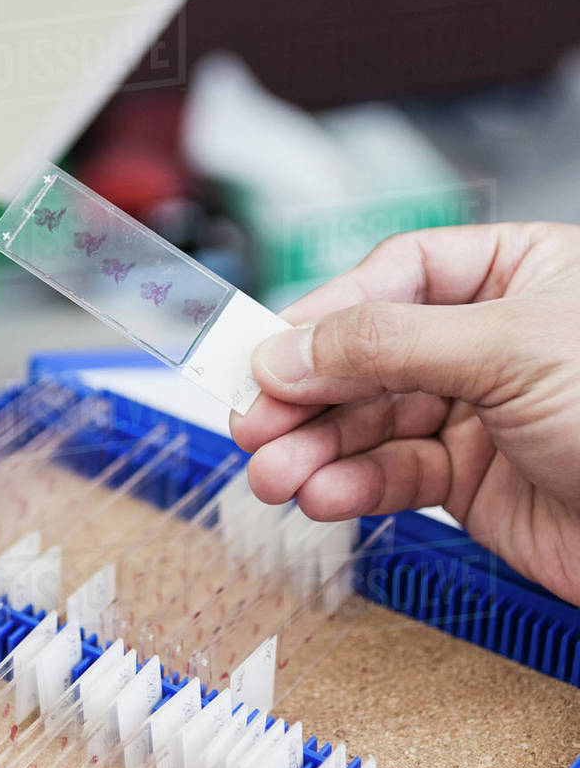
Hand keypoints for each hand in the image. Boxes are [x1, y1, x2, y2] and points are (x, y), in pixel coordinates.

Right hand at [231, 223, 579, 604]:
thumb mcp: (510, 350)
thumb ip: (390, 346)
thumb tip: (291, 349)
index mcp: (514, 275)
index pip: (394, 277)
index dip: (326, 315)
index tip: (267, 353)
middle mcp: (488, 340)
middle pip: (368, 356)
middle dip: (308, 394)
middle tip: (252, 423)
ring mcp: (477, 412)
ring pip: (371, 423)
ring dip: (316, 450)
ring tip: (273, 473)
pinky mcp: (469, 481)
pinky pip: (394, 476)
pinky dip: (353, 487)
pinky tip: (322, 493)